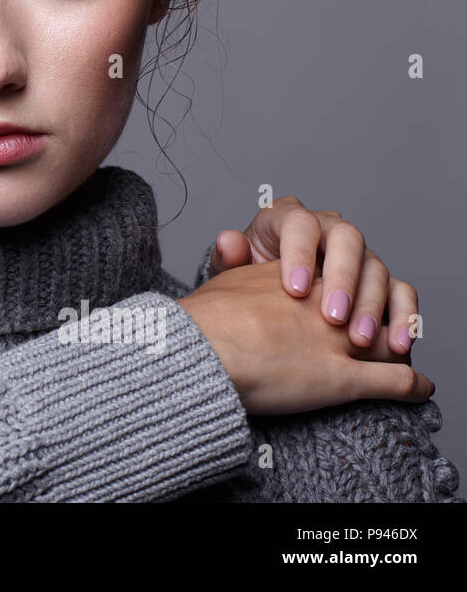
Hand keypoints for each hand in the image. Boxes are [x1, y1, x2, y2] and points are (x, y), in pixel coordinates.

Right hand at [178, 260, 433, 414]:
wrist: (206, 349)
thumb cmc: (205, 319)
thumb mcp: (220, 279)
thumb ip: (232, 259)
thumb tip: (228, 238)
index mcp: (301, 276)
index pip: (342, 271)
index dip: (350, 286)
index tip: (344, 301)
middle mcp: (327, 302)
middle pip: (369, 298)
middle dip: (373, 313)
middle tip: (364, 335)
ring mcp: (339, 340)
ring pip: (386, 339)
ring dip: (396, 347)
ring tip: (402, 356)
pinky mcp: (345, 379)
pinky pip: (395, 380)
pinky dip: (412, 386)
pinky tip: (420, 388)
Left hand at [206, 197, 418, 353]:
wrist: (264, 306)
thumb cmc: (247, 284)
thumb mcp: (232, 273)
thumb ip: (230, 259)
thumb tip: (228, 241)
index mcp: (289, 219)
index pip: (300, 223)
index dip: (300, 254)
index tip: (295, 290)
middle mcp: (329, 230)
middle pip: (347, 239)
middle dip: (342, 279)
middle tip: (332, 317)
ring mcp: (358, 255)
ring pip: (376, 267)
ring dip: (372, 305)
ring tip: (359, 339)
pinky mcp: (380, 282)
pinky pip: (401, 292)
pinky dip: (403, 317)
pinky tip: (397, 345)